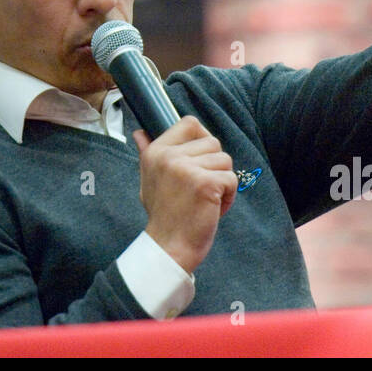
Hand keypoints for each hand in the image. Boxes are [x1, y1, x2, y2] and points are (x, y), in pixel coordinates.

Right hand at [133, 118, 237, 274]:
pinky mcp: (205, 183)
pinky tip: (213, 208)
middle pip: (213, 142)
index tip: (201, 159)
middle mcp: (169, 156)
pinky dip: (228, 196)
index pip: (189, 123)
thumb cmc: (163, 214)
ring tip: (206, 199)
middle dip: (215, 165)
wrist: (168, 247)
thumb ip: (147, 153)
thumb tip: (139, 133)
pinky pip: (231, 178)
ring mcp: (187, 169)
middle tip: (201, 188)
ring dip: (223, 181)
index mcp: (156, 151)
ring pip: (225, 160)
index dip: (202, 138)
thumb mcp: (149, 179)